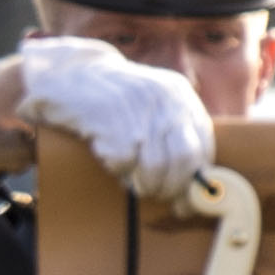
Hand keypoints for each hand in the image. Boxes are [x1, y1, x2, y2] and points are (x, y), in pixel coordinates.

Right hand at [18, 40, 215, 201]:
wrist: (72, 74)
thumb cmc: (113, 101)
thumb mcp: (152, 105)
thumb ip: (174, 134)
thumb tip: (193, 186)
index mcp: (179, 94)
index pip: (203, 146)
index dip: (196, 181)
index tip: (185, 201)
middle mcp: (164, 98)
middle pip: (184, 160)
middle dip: (171, 187)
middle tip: (157, 195)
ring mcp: (138, 107)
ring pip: (155, 167)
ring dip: (143, 184)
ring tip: (131, 180)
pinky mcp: (111, 118)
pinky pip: (123, 164)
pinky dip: (116, 169)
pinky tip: (107, 156)